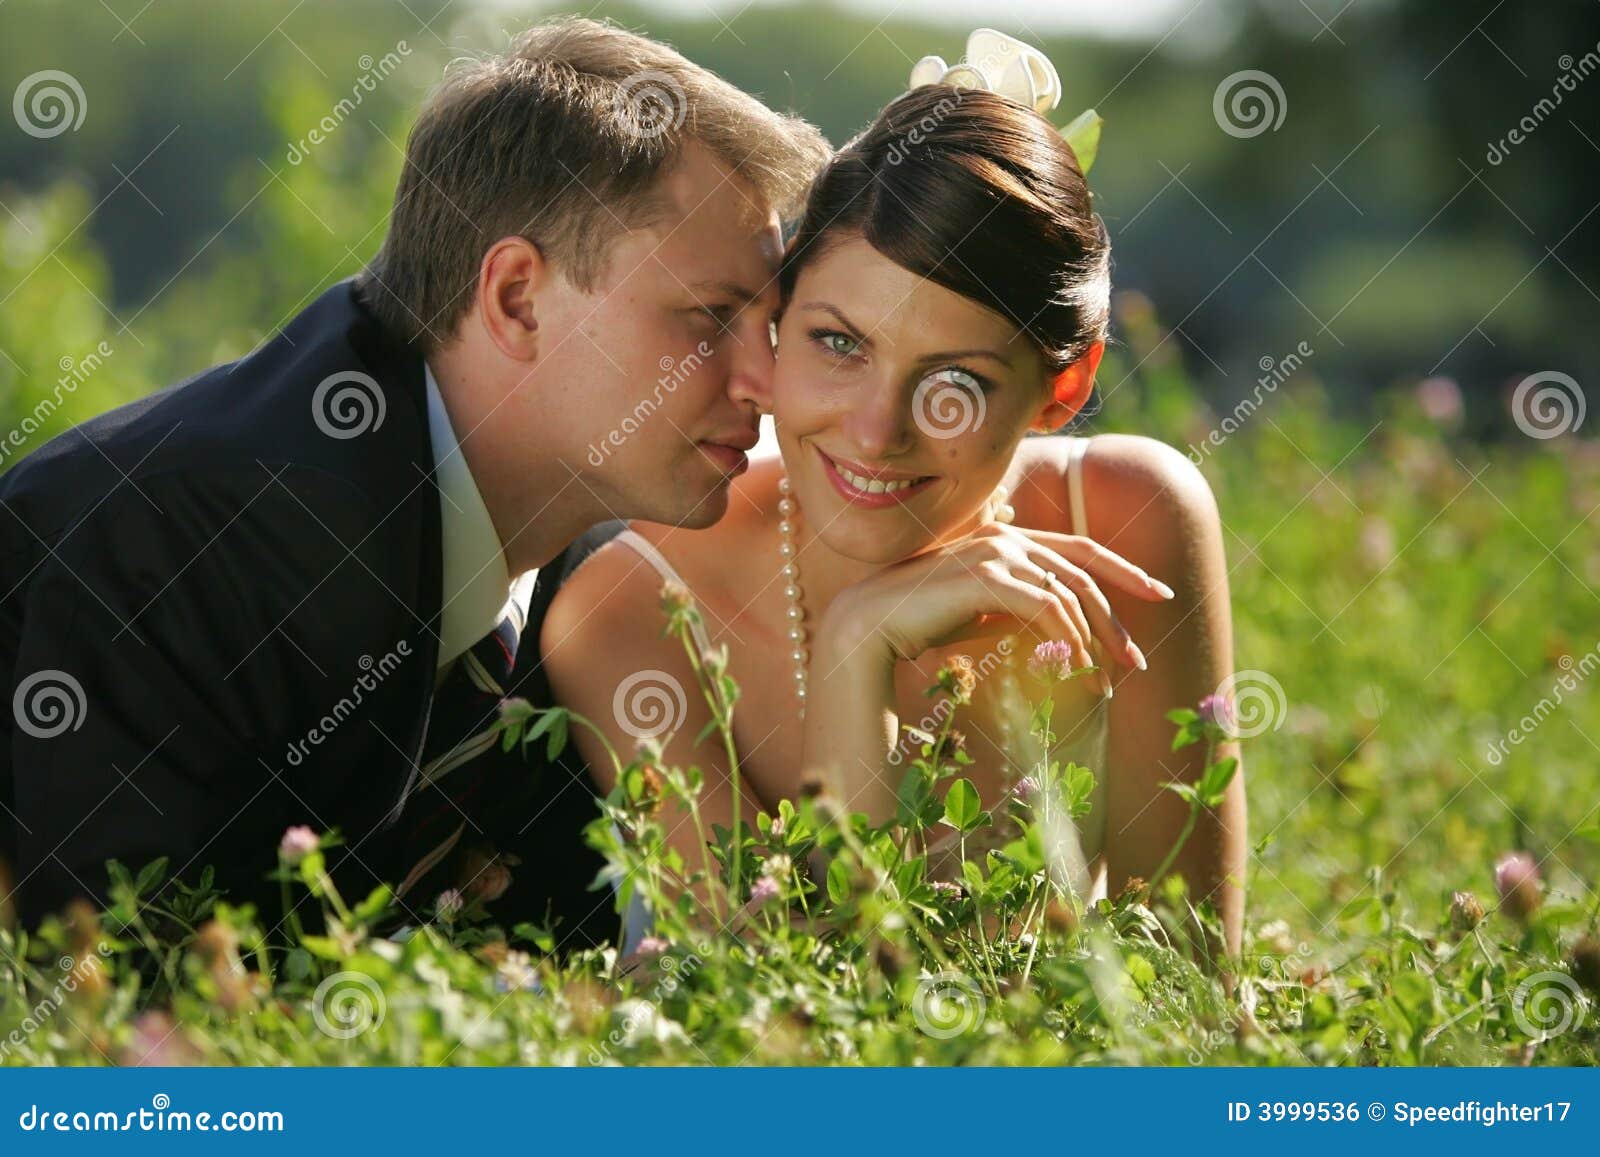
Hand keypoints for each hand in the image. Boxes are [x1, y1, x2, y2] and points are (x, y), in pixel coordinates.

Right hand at [822, 521, 1173, 675]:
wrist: (872, 625)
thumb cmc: (924, 623)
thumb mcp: (984, 614)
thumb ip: (1020, 610)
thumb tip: (1062, 635)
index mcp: (1008, 537)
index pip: (1081, 548)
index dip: (1124, 570)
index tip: (1160, 592)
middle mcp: (1007, 536)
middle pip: (1083, 576)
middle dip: (1115, 622)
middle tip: (1135, 663)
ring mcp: (996, 553)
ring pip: (1068, 595)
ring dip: (1091, 643)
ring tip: (1100, 683)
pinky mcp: (986, 576)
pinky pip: (1046, 609)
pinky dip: (1065, 640)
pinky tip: (1073, 670)